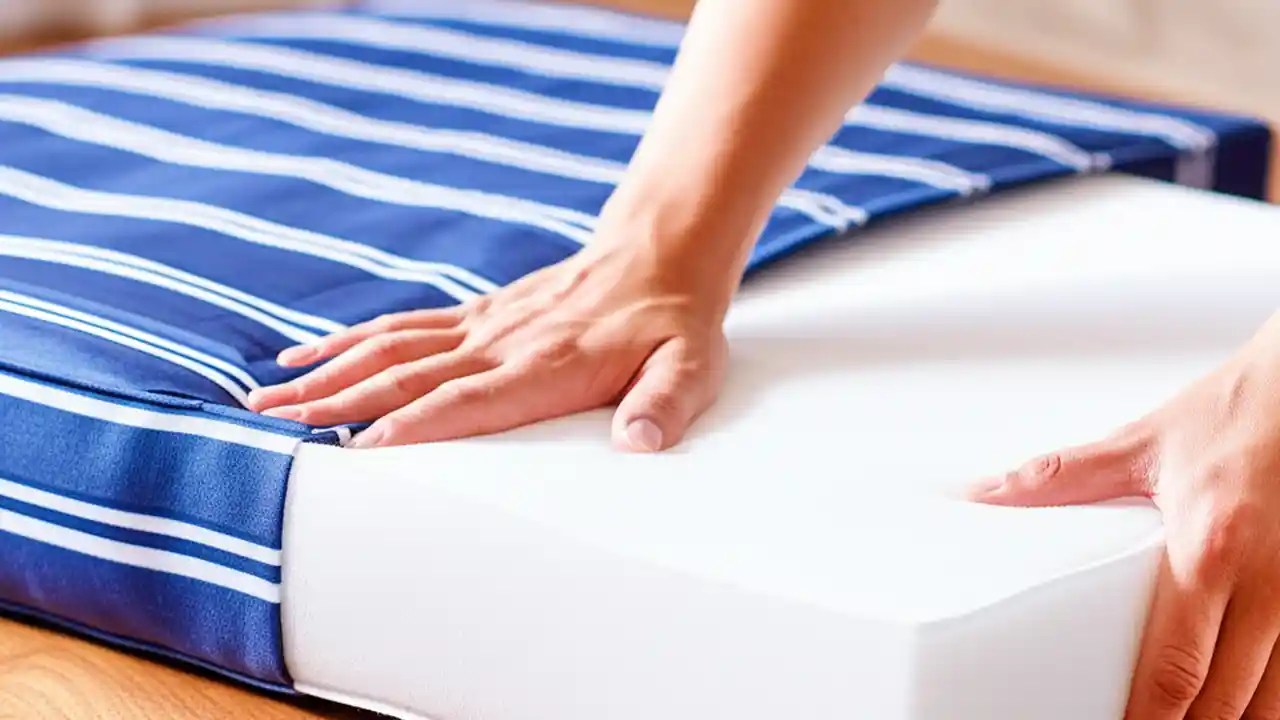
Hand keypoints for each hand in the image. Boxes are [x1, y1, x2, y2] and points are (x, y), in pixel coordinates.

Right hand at [246, 223, 731, 450]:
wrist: (659, 253)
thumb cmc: (672, 324)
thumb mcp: (689, 368)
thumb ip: (663, 405)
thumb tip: (638, 442)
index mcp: (545, 365)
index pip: (466, 402)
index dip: (412, 426)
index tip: (356, 451)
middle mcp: (500, 343)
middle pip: (406, 374)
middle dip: (339, 404)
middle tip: (277, 429)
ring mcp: (481, 325)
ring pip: (390, 347)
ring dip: (328, 374)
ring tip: (268, 399)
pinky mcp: (475, 313)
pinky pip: (402, 325)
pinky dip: (351, 340)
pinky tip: (309, 354)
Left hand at [969, 313, 1279, 718]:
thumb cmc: (1240, 409)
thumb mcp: (1143, 443)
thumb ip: (1061, 477)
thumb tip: (988, 493)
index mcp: (1211, 546)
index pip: (1175, 666)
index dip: (1148, 718)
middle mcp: (1271, 580)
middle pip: (1228, 699)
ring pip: (1276, 700)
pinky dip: (1272, 700)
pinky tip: (1243, 708)